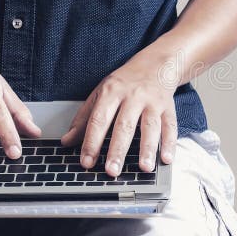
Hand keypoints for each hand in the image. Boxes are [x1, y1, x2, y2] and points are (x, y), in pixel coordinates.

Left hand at [60, 53, 177, 175]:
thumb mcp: (101, 93)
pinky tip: (166, 158)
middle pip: (124, 126)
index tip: (86, 162)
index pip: (99, 120)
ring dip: (148, 148)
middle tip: (112, 171)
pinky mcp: (168, 107)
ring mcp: (152, 102)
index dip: (91, 142)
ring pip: (150, 127)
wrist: (156, 64)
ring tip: (144, 168)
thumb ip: (84, 118)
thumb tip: (66, 142)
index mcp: (111, 92)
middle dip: (118, 150)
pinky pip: (170, 126)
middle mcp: (133, 96)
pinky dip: (170, 143)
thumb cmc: (125, 82)